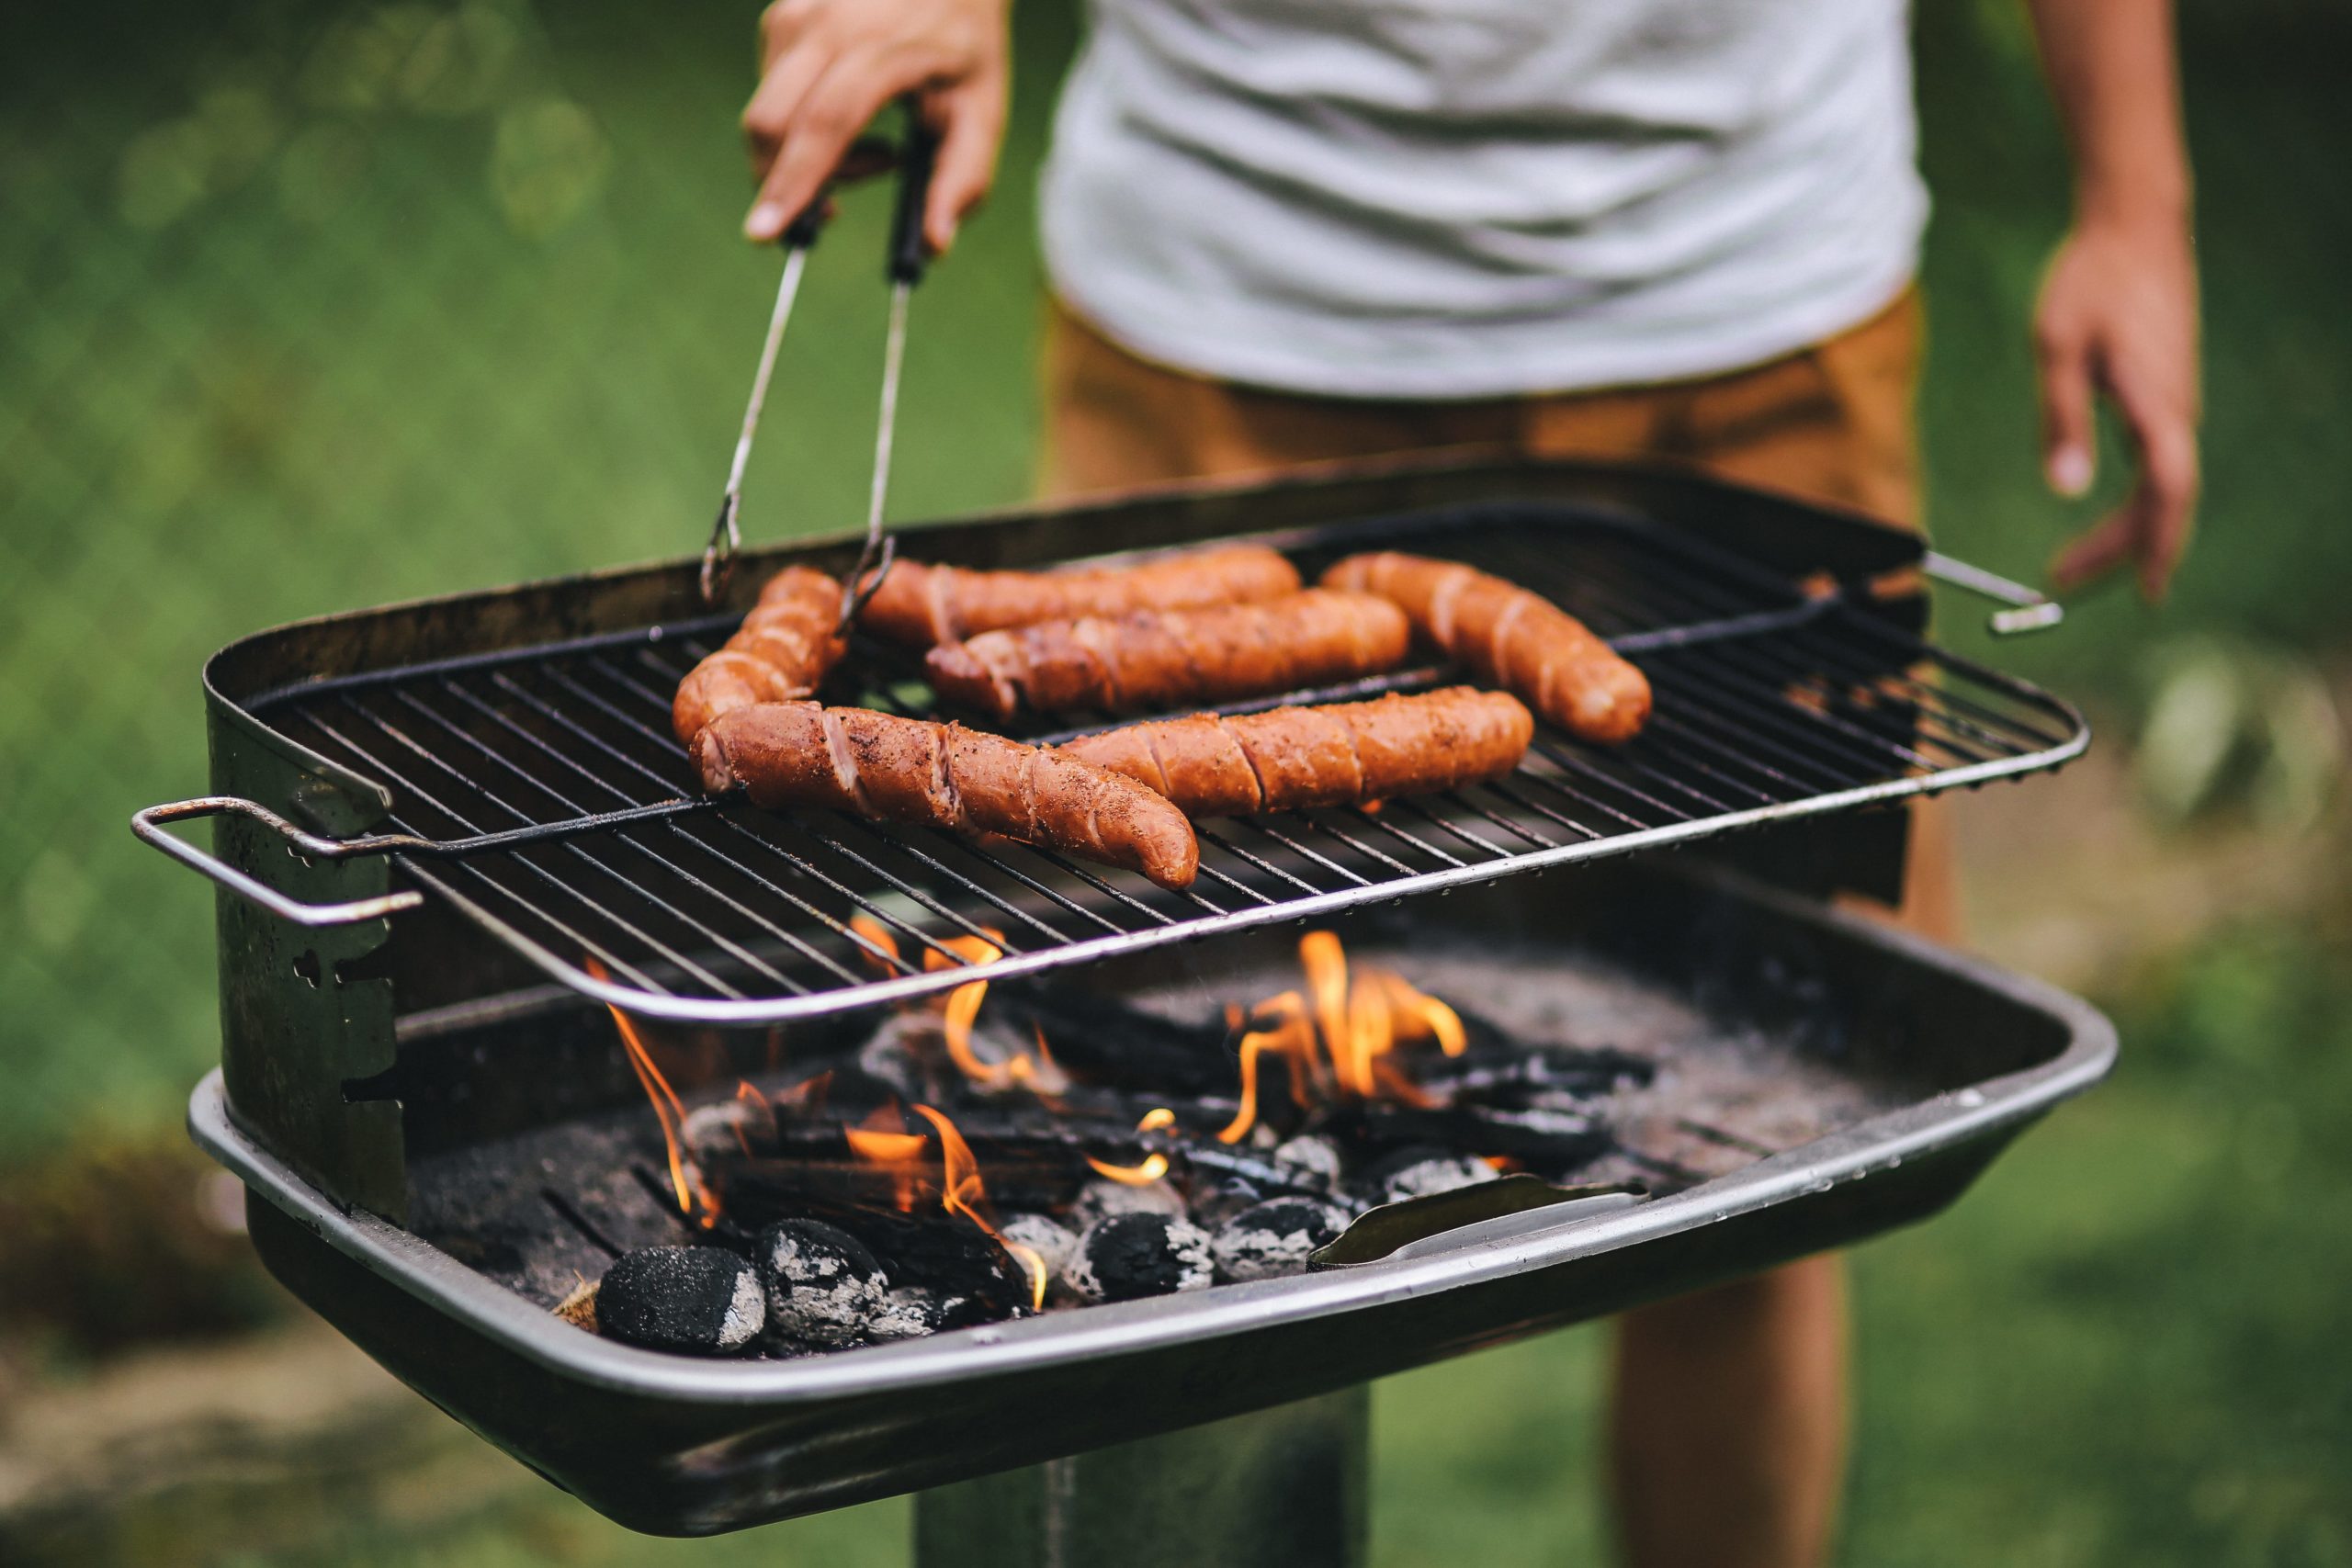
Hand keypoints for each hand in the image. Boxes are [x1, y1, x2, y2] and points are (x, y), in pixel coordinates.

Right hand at [741, 0, 1009, 253]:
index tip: (765, 234)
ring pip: (768, 117)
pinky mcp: (781, 17)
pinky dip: (800, 128)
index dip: (794, 181)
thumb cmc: (967, 46)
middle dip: (786, 185)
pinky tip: (849, 117)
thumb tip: (933, 245)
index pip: (825, 121)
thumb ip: (963, 179)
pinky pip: (771, 95)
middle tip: (835, 212)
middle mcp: (829, 24)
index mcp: (885, 48)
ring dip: (807, 158)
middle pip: (772, 124)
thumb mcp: (983, 110)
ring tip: (876, 149)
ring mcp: (797, 15)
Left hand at [2034, 214, 2201, 600]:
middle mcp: (2177, 410)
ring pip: (2161, 485)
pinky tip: (2107, 515)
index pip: (2166, 495)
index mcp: (2157, 404)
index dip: (2156, 547)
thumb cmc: (2091, 280)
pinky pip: (2158, 464)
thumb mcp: (2058, 347)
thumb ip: (2061, 418)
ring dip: (2124, 530)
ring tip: (2072, 564)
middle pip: (2162, 501)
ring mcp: (2175, 403)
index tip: (2144, 591)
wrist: (2134, 226)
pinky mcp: (2165, 393)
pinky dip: (2134, 500)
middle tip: (2063, 582)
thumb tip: (2063, 489)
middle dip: (2121, 551)